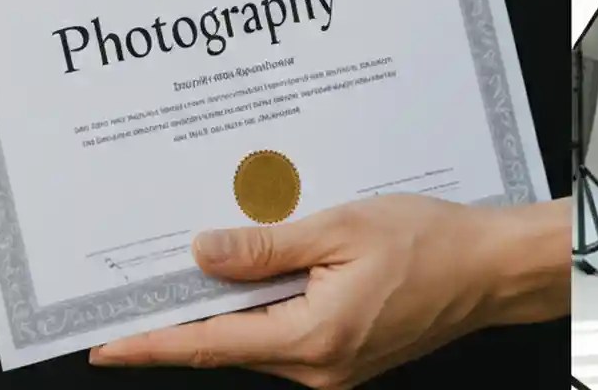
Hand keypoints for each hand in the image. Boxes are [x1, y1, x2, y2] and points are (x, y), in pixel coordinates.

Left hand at [88, 194, 568, 388]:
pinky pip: (289, 335)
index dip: (152, 344)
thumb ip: (267, 248)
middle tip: (145, 285)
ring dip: (231, 308)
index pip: (211, 345)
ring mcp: (336, 368)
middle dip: (186, 316)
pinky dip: (267, 309)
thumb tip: (205, 254)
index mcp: (314, 338)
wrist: (491, 268)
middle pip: (232, 343)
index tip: (106, 344)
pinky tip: (266, 273)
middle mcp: (321, 367)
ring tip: (209, 265)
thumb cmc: (431, 243)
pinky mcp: (348, 356)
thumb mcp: (342, 229)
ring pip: (261, 338)